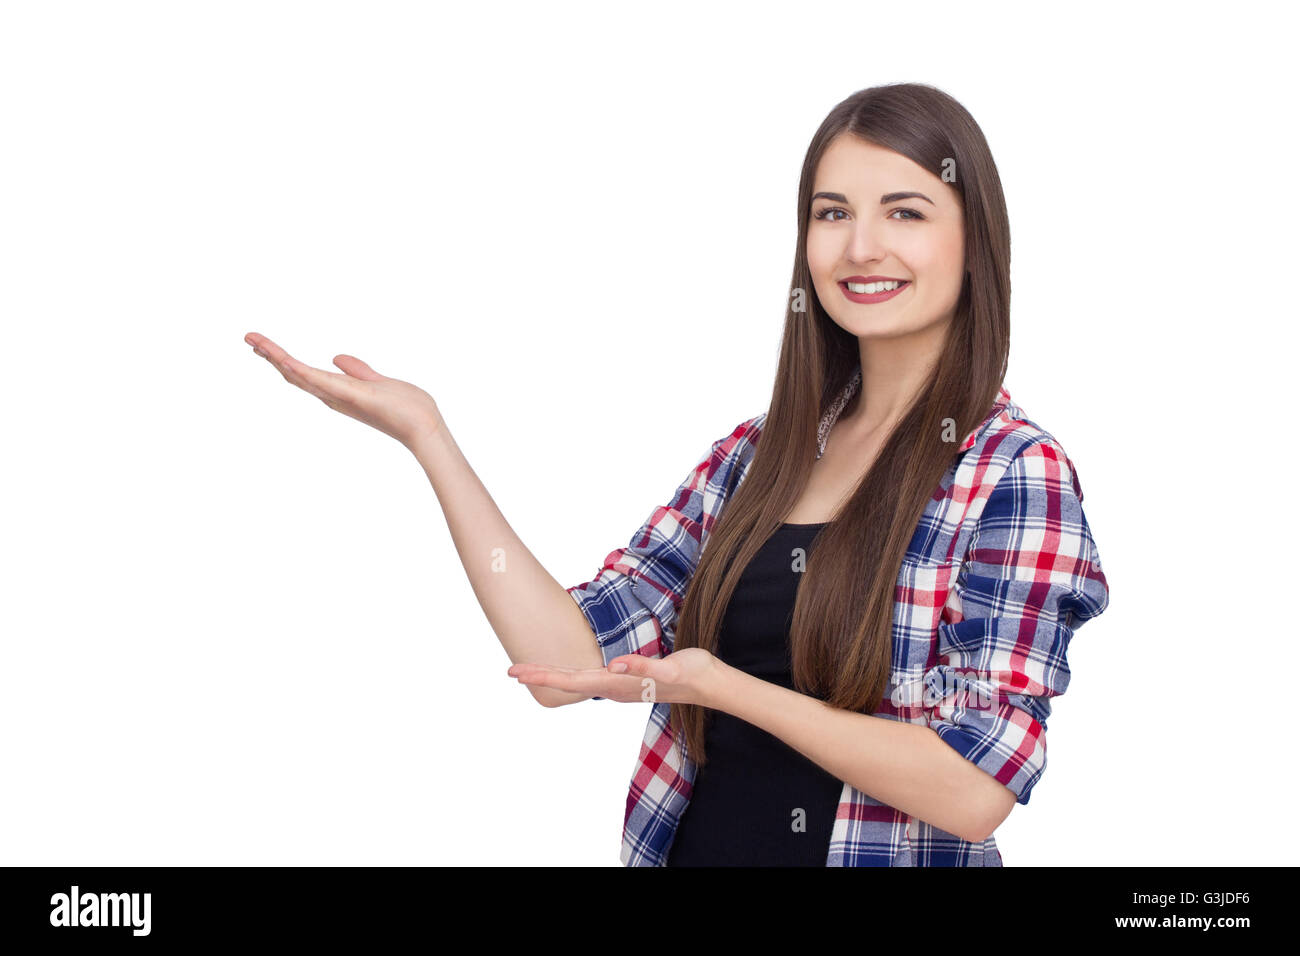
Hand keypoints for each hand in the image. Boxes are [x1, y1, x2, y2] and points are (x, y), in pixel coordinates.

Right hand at [244, 332, 444, 450]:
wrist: (423, 426)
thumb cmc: (407, 409)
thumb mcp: (378, 381)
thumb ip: (357, 370)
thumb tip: (337, 357)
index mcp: (339, 391)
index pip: (304, 373)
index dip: (282, 359)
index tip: (263, 344)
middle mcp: (333, 396)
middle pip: (294, 374)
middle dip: (270, 356)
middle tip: (249, 337)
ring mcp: (338, 396)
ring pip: (299, 375)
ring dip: (275, 357)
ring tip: (254, 340)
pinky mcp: (348, 395)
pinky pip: (318, 380)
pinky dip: (298, 369)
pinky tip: (281, 358)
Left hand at [508, 648, 720, 705]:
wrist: (710, 684)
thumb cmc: (692, 673)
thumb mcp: (671, 668)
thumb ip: (644, 668)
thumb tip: (614, 665)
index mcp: (618, 683)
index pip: (573, 680)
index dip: (544, 675)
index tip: (518, 673)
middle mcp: (614, 686)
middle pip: (569, 681)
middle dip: (540, 676)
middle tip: (510, 671)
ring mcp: (620, 685)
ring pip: (579, 681)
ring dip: (554, 676)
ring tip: (531, 672)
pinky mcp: (628, 679)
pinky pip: (593, 678)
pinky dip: (574, 675)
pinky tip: (567, 674)